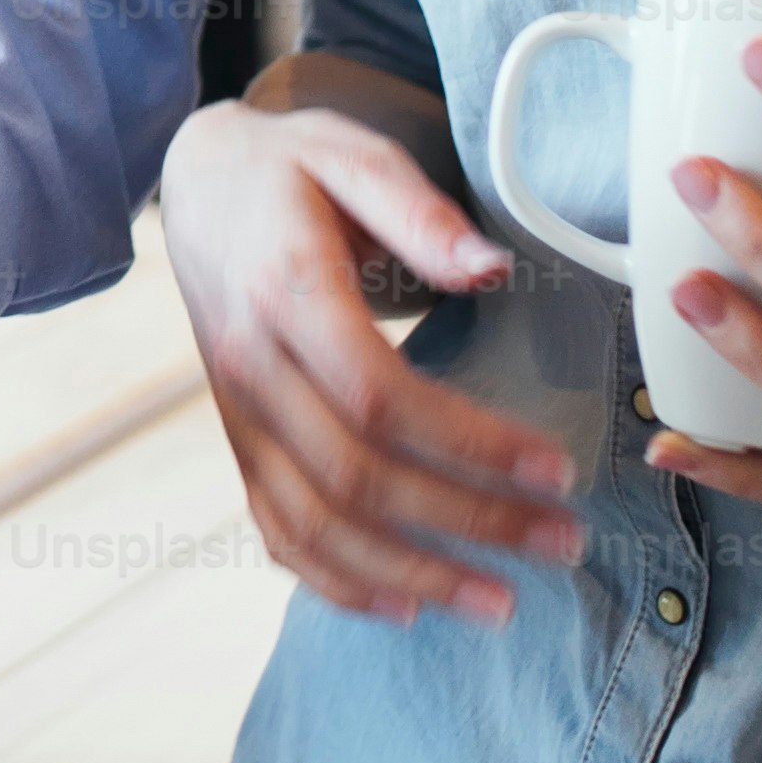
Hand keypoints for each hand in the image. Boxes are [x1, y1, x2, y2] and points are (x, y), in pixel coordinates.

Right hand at [158, 91, 579, 624]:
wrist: (198, 189)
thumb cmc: (292, 171)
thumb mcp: (354, 156)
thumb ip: (421, 213)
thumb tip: (489, 269)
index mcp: (284, 292)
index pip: (378, 396)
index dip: (470, 445)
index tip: (555, 470)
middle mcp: (252, 366)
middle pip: (357, 476)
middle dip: (467, 522)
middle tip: (563, 543)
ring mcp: (239, 415)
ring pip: (315, 524)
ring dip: (410, 575)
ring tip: (499, 601)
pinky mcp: (240, 443)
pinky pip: (278, 533)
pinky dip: (340, 582)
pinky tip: (408, 606)